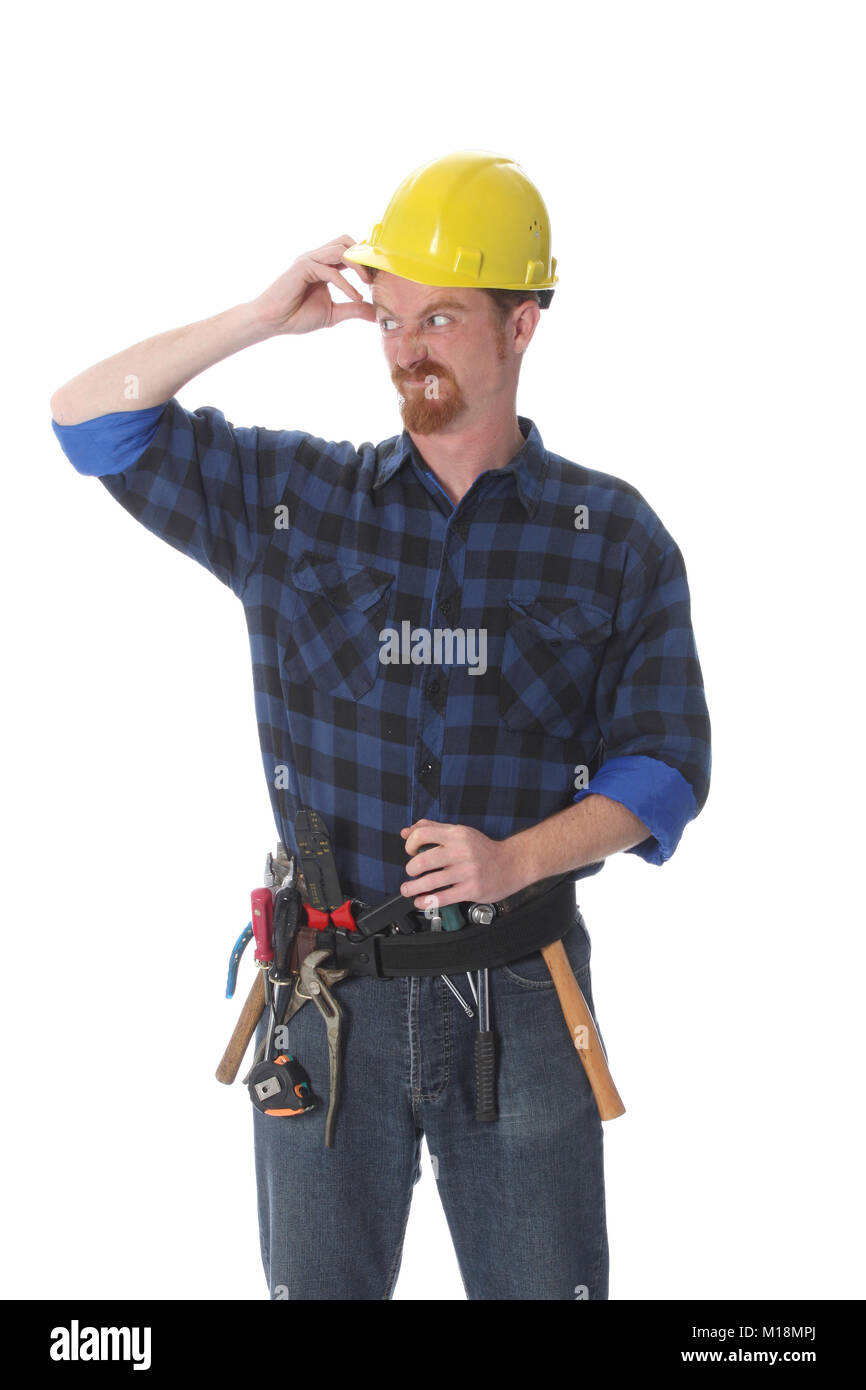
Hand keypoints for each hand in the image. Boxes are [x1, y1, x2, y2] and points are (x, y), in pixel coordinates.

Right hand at [252, 236, 376, 335]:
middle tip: (374, 278)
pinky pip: (330, 270)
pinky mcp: (302, 268)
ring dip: (357, 266)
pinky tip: (354, 297)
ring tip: (367, 285)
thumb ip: (354, 310)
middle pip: (346, 241)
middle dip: (363, 257)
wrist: (272, 322)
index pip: (349, 251)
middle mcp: (317, 258)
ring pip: (339, 249)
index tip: (379, 278)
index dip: (365, 261)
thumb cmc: (297, 316)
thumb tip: (376, 314)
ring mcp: (309, 260)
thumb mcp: (333, 313)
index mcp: (324, 265)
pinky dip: (345, 283)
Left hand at [399, 819, 533, 909]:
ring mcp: (467, 872)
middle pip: (423, 861)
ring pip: (430, 882)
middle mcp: (461, 851)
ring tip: (408, 890)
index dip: (410, 844)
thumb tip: (406, 832)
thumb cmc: (482, 849)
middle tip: (411, 873)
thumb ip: (432, 829)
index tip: (410, 852)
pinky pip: (443, 898)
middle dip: (410, 869)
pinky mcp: (471, 890)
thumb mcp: (460, 832)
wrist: (512, 864)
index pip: (422, 834)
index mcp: (457, 834)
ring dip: (412, 888)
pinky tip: (421, 901)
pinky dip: (426, 902)